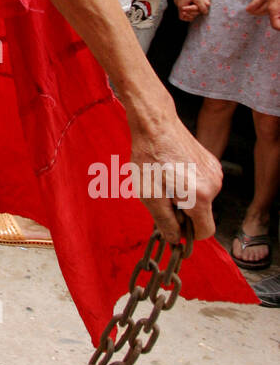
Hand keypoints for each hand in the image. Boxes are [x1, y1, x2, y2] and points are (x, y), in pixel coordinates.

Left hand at [126, 105, 219, 244]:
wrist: (156, 124)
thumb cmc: (149, 158)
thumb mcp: (150, 196)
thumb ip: (165, 222)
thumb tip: (175, 239)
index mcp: (201, 197)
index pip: (205, 232)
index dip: (187, 234)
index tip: (172, 226)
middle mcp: (215, 186)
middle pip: (202, 215)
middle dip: (183, 212)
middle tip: (162, 196)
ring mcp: (216, 173)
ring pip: (202, 199)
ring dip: (186, 197)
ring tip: (166, 180)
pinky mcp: (213, 163)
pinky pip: (203, 185)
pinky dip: (189, 185)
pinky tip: (173, 171)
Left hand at [246, 0, 279, 29]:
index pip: (253, 6)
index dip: (249, 9)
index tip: (247, 9)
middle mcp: (271, 3)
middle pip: (258, 12)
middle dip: (253, 12)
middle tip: (250, 10)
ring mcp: (277, 7)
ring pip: (265, 13)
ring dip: (260, 13)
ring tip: (257, 9)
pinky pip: (273, 14)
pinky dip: (268, 13)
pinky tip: (266, 9)